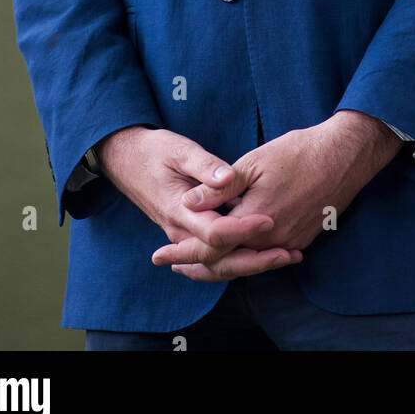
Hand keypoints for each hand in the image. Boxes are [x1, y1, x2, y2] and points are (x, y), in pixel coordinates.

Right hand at [96, 126, 301, 277]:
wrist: (126, 160)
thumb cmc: (154, 151)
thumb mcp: (179, 149)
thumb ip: (205, 166)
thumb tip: (228, 178)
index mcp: (179, 211)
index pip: (215, 232)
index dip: (244, 229)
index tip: (269, 220)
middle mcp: (180, 231)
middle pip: (220, 259)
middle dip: (256, 260)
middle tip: (289, 253)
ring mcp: (184, 236)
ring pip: (219, 263)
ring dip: (252, 263)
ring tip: (287, 256)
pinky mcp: (190, 234)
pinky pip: (216, 256)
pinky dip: (240, 259)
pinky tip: (265, 255)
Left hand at [151, 111, 402, 281]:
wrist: (344, 155)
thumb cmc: (299, 152)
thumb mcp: (254, 162)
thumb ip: (220, 187)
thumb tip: (188, 202)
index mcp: (255, 220)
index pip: (211, 248)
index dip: (183, 253)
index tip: (161, 256)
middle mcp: (272, 239)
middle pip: (228, 265)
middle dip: (197, 265)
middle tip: (172, 264)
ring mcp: (290, 242)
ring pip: (248, 262)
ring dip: (222, 263)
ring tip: (197, 262)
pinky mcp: (303, 238)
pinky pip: (268, 256)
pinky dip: (246, 256)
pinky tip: (235, 249)